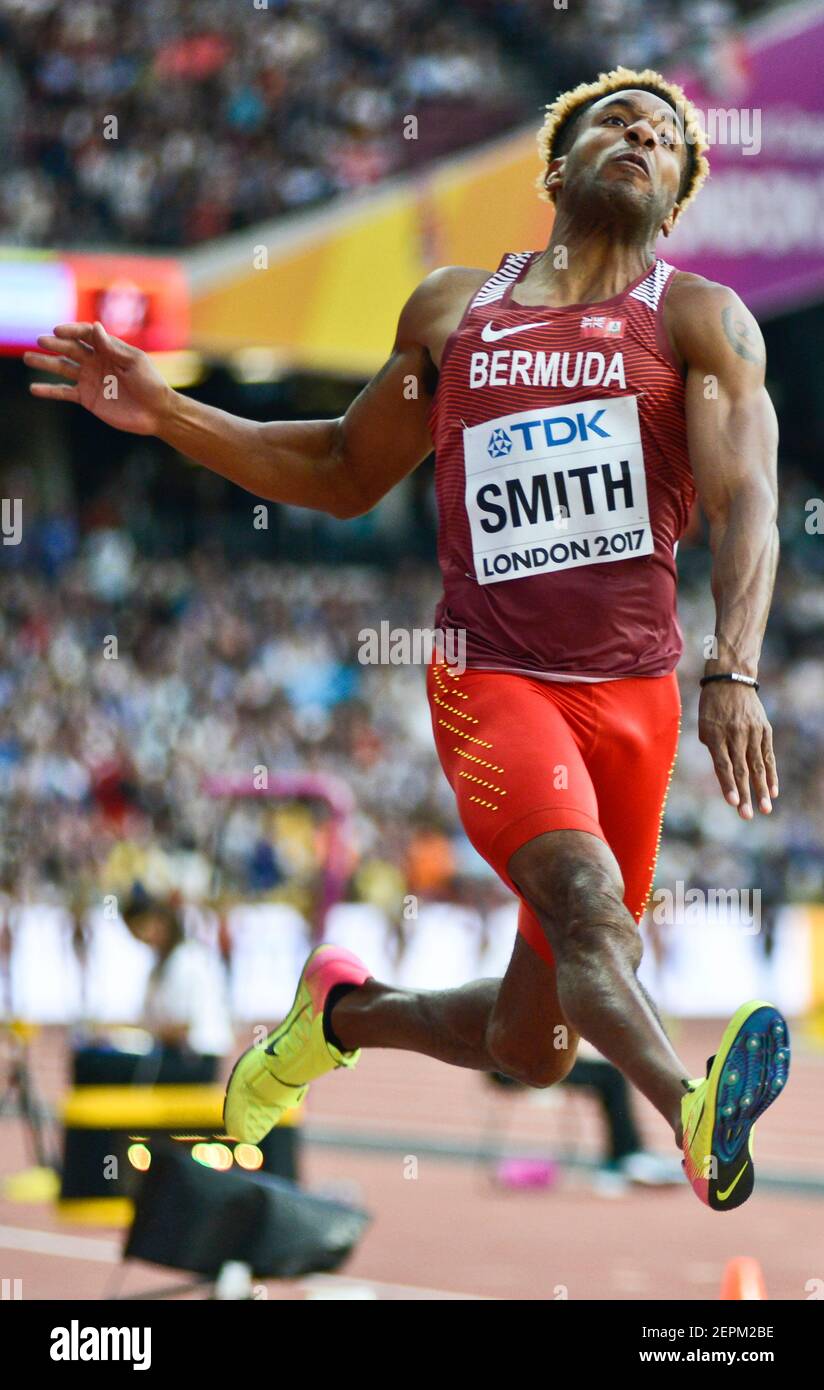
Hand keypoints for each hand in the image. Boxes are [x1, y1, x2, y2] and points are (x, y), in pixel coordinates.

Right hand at [24, 321, 172, 435]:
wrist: (156, 413)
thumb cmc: (151, 383)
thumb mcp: (134, 362)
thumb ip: (113, 347)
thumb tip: (94, 327)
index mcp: (108, 348)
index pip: (86, 334)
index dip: (72, 331)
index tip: (58, 331)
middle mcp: (96, 361)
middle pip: (71, 349)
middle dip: (55, 344)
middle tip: (41, 341)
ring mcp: (89, 379)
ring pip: (62, 368)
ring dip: (45, 363)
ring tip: (28, 357)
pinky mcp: (87, 398)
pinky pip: (64, 392)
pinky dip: (49, 391)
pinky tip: (34, 388)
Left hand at [698, 681, 777, 818]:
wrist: (731, 680)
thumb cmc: (711, 707)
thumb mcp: (704, 725)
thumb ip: (713, 749)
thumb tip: (724, 773)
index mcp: (716, 735)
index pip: (723, 765)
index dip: (728, 785)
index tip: (733, 803)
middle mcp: (736, 735)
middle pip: (741, 769)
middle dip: (745, 794)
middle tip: (747, 816)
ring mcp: (752, 732)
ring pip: (758, 765)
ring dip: (761, 789)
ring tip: (765, 809)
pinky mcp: (765, 730)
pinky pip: (768, 756)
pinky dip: (771, 774)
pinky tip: (773, 791)